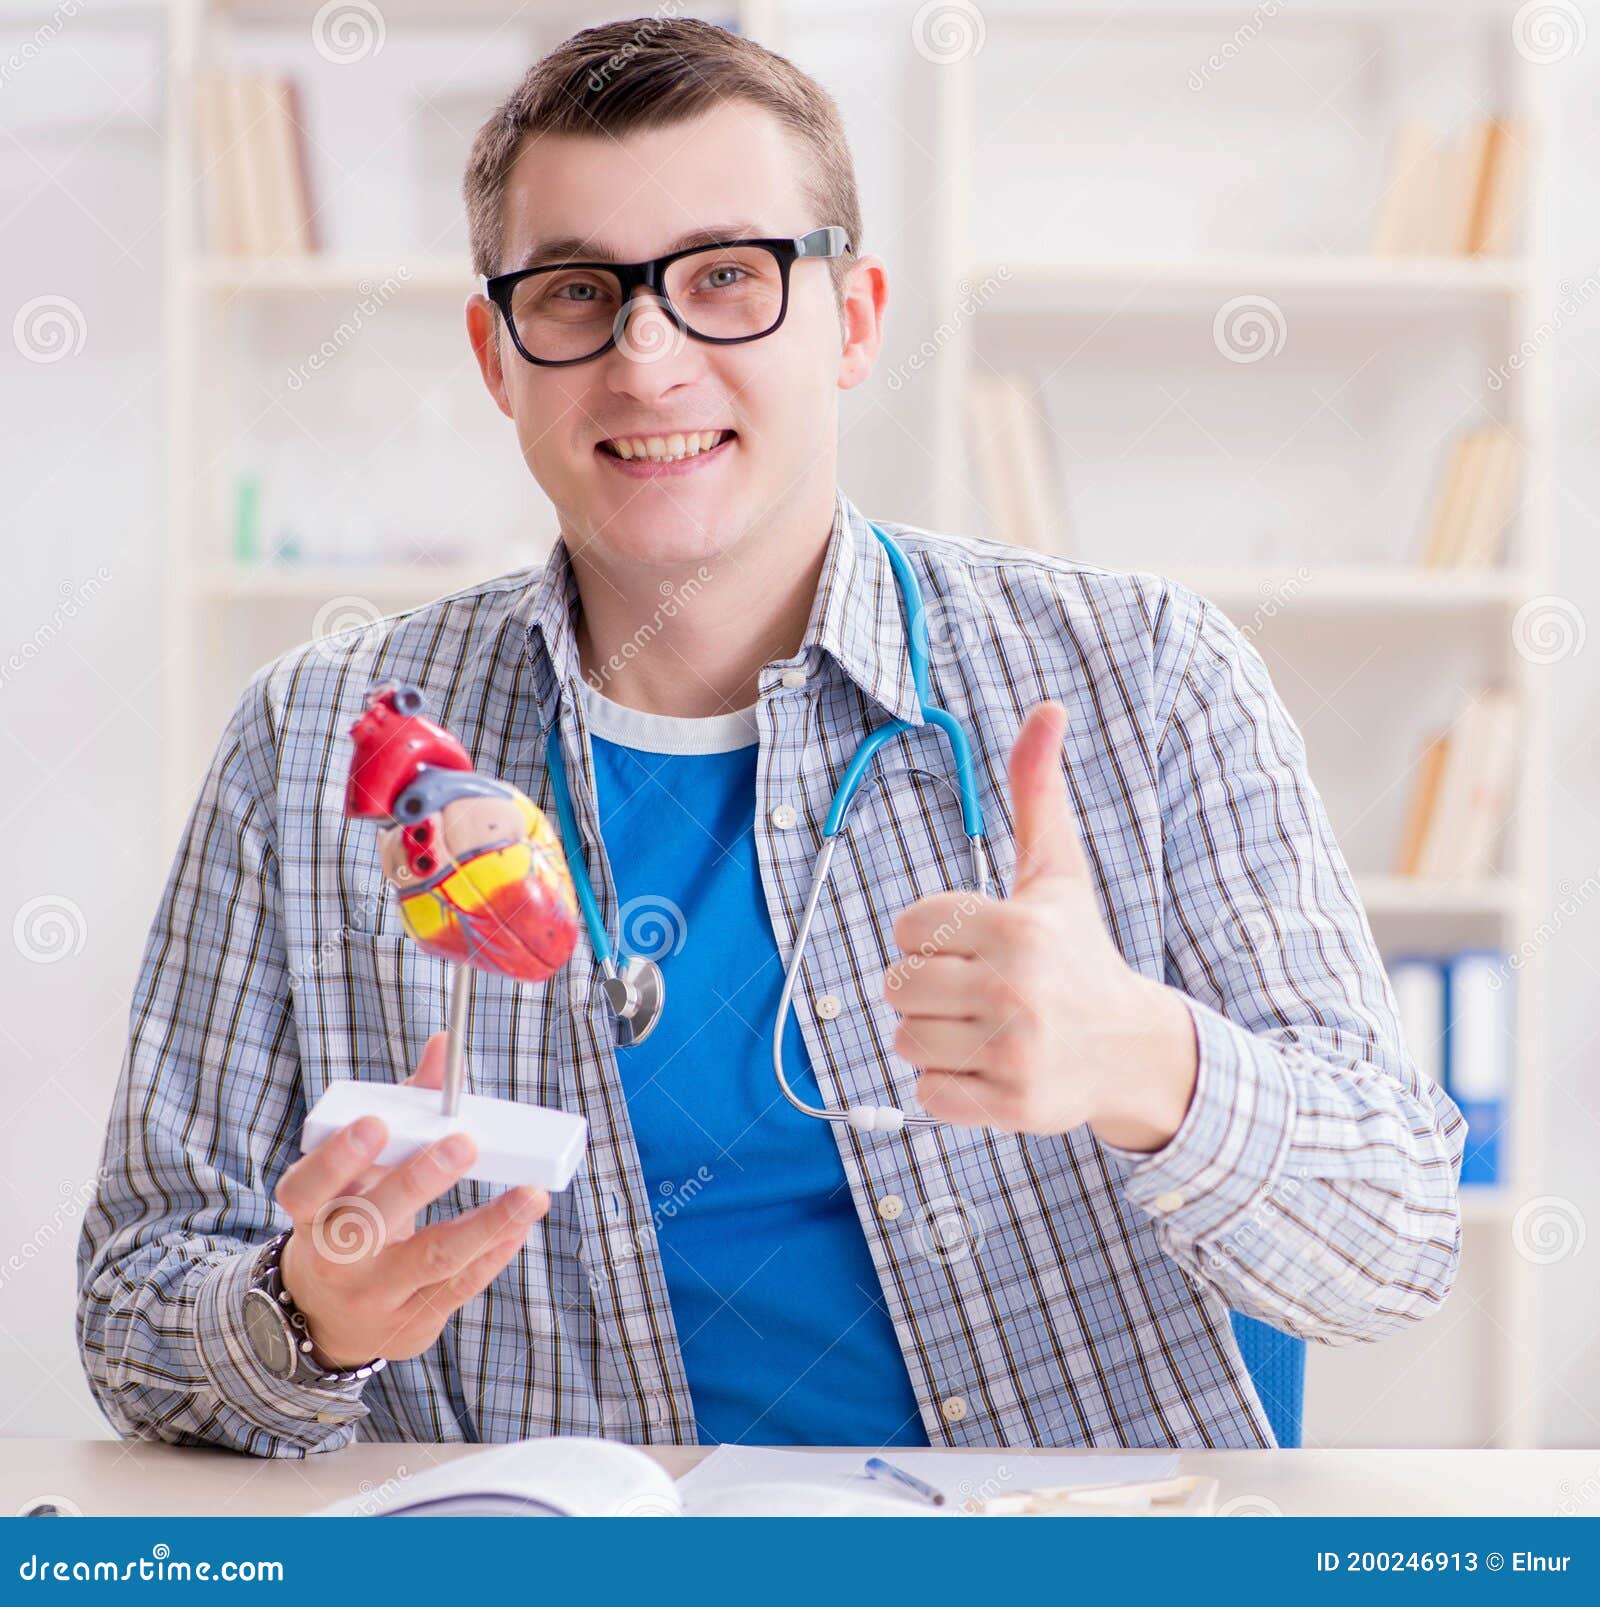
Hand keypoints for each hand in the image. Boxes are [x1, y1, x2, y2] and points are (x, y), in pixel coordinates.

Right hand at [275, 1031, 549, 1369]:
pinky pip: (461, 1285)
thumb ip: (405, 1105)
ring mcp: (376, 1294)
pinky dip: (495, 1251)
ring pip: (430, 1260)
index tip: (376, 1124)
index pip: (305, 1189)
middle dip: (418, 1182)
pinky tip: (521, 1223)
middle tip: (464, 1144)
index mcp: (312, 1213)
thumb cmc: (353, 1214)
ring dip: (485, 1224)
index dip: (336, 1159)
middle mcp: (336, 1259)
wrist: (328, 1314)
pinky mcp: (414, 1319)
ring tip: (529, 1195)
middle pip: (369, 1223)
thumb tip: (442, 1046)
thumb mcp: (360, 1168)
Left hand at [883, 700, 1197, 1147]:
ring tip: (985, 1027)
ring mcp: (1013, 1051)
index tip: (975, 943)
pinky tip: (991, 1065)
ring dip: (936, 1037)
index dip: (931, 935)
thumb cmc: (1080, 951)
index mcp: (1018, 926)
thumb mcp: (1059, 871)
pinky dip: (949, 1086)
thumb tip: (1047, 707)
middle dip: (929, 987)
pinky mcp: (1011, 1106)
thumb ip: (1038, 791)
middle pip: (897, 984)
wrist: (1132, 1046)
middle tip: (978, 989)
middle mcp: (1014, 989)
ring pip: (906, 1040)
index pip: (908, 927)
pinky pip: (927, 1095)